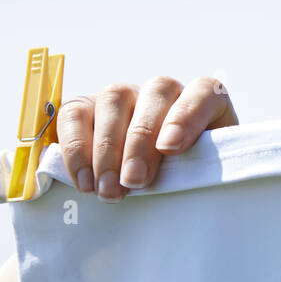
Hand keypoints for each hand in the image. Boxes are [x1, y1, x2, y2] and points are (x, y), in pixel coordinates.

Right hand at [57, 76, 237, 201]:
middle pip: (155, 94)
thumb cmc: (189, 181)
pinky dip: (76, 147)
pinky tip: (84, 181)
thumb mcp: (204, 175)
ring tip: (107, 189)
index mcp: (205, 103)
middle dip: (140, 142)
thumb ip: (203, 169)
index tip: (171, 148)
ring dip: (107, 148)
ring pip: (114, 98)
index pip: (203, 92)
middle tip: (133, 182)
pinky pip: (75, 113)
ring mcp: (125, 96)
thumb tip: (189, 178)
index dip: (187, 115)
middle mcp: (164, 92)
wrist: (169, 186)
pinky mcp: (89, 108)